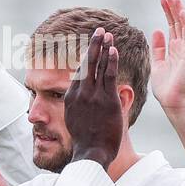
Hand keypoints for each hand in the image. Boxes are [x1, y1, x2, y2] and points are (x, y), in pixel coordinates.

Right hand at [64, 27, 122, 169]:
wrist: (91, 154)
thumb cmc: (86, 142)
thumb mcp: (76, 121)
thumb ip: (79, 107)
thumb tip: (81, 102)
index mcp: (71, 99)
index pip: (79, 73)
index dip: (86, 58)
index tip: (92, 47)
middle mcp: (80, 94)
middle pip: (86, 64)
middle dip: (93, 45)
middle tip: (99, 31)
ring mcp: (92, 96)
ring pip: (97, 66)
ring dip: (103, 47)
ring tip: (107, 34)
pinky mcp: (106, 99)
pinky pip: (108, 75)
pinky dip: (110, 60)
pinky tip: (113, 49)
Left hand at [151, 0, 184, 116]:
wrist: (172, 103)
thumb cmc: (165, 88)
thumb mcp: (156, 64)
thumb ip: (157, 48)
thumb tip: (156, 30)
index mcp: (173, 49)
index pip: (171, 26)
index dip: (167, 12)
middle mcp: (181, 47)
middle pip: (177, 23)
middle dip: (173, 8)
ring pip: (184, 26)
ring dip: (179, 12)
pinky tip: (181, 12)